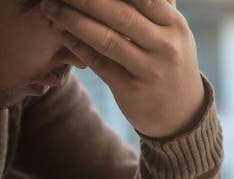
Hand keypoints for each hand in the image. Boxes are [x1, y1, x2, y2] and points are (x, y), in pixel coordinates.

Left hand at [41, 0, 204, 137]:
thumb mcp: (173, 33)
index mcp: (175, 25)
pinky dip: (77, 45)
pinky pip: (99, 63)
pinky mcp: (133, 91)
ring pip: (106, 39)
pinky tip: (60, 31)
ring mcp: (150, 70)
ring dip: (72, 20)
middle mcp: (166, 46)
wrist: (183, 114)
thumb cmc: (171, 63)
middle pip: (120, 14)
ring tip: (49, 6)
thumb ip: (156, 6)